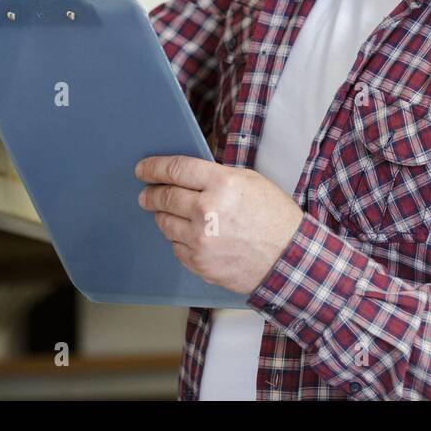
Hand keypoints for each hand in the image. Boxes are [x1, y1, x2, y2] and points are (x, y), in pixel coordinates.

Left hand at [135, 156, 304, 294]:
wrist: (288, 259)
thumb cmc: (273, 217)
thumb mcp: (250, 182)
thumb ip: (215, 177)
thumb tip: (184, 175)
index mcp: (222, 184)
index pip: (175, 170)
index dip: (153, 167)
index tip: (142, 169)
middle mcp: (207, 211)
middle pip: (164, 196)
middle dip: (150, 194)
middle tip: (146, 194)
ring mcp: (201, 240)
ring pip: (165, 223)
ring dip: (163, 216)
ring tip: (169, 214)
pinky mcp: (199, 263)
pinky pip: (176, 247)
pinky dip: (180, 240)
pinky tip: (192, 236)